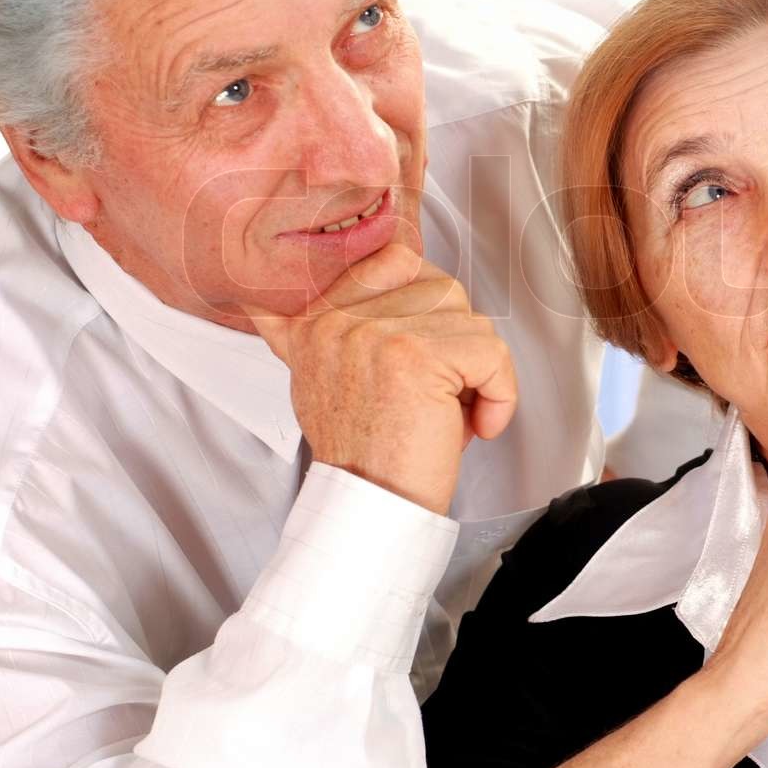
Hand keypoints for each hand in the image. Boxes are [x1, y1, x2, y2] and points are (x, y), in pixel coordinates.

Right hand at [243, 244, 517, 514]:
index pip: (395, 259)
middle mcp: (337, 319)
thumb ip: (304, 331)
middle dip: (455, 344)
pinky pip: (492, 352)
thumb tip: (266, 299)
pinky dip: (500, 394)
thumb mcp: (315, 379)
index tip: (427, 354)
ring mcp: (376, 333)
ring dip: (476, 373)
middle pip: (443, 290)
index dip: (428, 304)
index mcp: (314, 318)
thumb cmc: (363, 453)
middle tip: (436, 396)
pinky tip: (474, 425)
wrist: (369, 509)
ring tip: (447, 413)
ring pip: (472, 320)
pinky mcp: (418, 356)